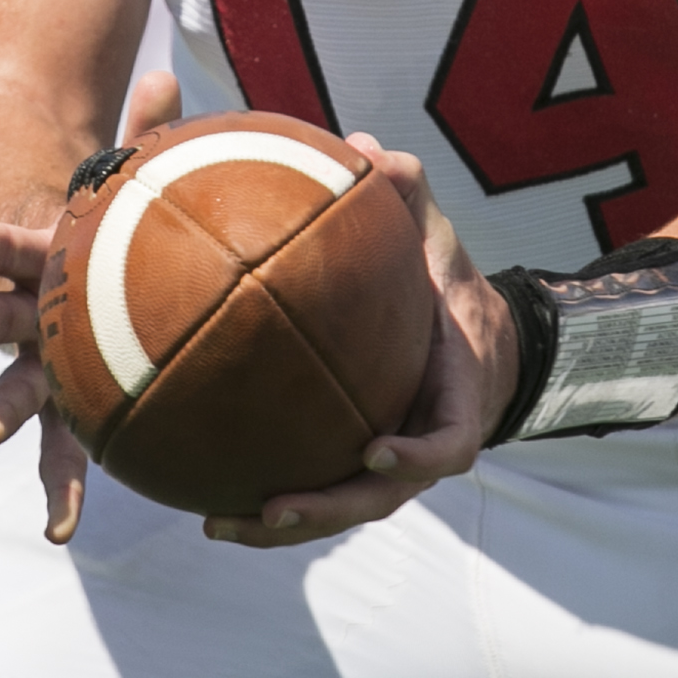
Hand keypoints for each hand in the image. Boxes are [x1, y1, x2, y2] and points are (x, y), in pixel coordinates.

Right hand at [0, 71, 180, 545]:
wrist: (44, 273)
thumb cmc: (91, 222)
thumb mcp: (109, 178)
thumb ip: (138, 135)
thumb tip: (172, 78)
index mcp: (37, 258)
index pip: (5, 245)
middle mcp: (26, 315)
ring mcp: (37, 365)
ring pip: (17, 393)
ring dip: (1, 416)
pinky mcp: (59, 406)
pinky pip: (61, 449)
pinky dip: (60, 486)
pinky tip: (60, 531)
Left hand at [205, 139, 520, 548]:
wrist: (472, 340)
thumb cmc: (450, 288)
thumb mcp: (441, 239)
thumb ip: (412, 196)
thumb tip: (369, 150)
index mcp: (453, 400)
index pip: (448, 444)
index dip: (416, 457)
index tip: (375, 451)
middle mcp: (420, 445)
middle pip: (380, 498)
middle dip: (327, 509)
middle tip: (274, 507)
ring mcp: (388, 465)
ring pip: (339, 509)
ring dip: (283, 526)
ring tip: (219, 524)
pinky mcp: (351, 464)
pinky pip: (313, 486)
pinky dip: (266, 502)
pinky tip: (206, 500)